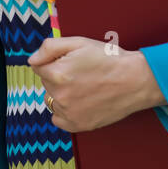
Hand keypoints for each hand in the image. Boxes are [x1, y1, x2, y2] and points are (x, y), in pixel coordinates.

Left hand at [27, 36, 157, 132]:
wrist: (136, 80)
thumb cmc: (109, 59)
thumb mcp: (79, 42)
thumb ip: (50, 47)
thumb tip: (32, 60)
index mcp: (57, 74)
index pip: (39, 67)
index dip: (55, 61)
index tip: (71, 61)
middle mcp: (60, 96)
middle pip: (46, 83)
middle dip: (58, 76)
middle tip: (82, 72)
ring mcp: (69, 113)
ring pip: (52, 100)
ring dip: (62, 94)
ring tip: (84, 87)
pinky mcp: (78, 125)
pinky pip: (58, 118)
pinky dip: (65, 111)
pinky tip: (81, 102)